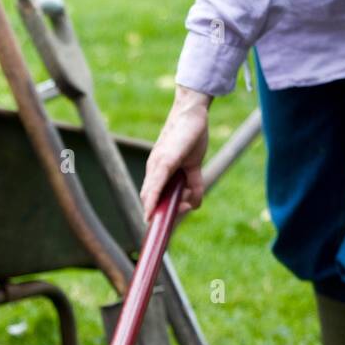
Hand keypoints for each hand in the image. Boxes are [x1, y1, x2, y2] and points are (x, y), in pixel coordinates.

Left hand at [140, 85, 210, 221]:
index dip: (153, 215)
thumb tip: (194, 203)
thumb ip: (194, 185)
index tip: (156, 232)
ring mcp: (158, 164)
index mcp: (159, 172)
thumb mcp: (194, 166)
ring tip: (176, 213)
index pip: (152, 198)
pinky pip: (156, 183)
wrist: (192, 112)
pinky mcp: (165, 159)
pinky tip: (150, 211)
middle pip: (149, 200)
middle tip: (172, 222)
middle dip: (156, 217)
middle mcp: (154, 169)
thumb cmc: (190, 137)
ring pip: (151, 194)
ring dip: (157, 211)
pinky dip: (152, 199)